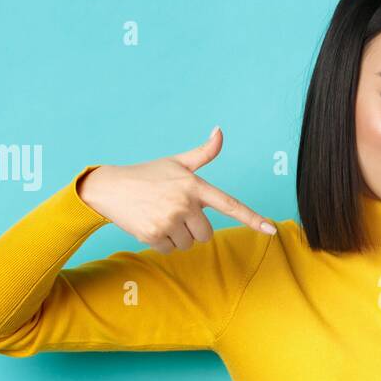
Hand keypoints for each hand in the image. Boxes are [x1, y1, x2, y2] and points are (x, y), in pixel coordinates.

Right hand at [76, 127, 276, 252]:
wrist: (110, 188)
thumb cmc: (148, 175)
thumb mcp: (177, 162)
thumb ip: (203, 153)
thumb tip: (220, 130)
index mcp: (195, 186)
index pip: (230, 205)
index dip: (252, 218)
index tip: (271, 230)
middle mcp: (185, 204)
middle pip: (206, 234)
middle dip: (193, 228)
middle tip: (174, 211)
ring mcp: (169, 220)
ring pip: (188, 244)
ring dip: (177, 236)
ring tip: (160, 216)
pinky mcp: (154, 235)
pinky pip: (171, 250)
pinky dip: (162, 242)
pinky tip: (150, 225)